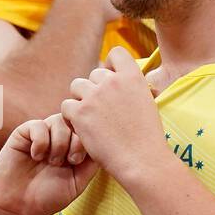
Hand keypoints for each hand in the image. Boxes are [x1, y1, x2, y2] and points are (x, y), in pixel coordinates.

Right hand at [0, 113, 99, 214]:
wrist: (18, 207)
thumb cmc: (47, 198)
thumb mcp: (78, 182)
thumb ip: (91, 163)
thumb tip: (102, 143)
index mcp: (72, 148)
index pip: (87, 130)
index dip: (87, 140)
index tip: (78, 161)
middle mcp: (58, 138)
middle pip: (75, 121)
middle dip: (75, 141)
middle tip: (68, 161)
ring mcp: (41, 135)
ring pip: (58, 120)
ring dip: (59, 143)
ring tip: (52, 162)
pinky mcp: (23, 134)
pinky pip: (37, 125)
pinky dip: (41, 141)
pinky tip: (36, 156)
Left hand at [61, 46, 166, 186]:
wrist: (142, 160)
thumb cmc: (147, 137)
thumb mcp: (148, 103)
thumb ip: (133, 88)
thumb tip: (124, 80)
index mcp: (132, 76)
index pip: (116, 53)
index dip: (111, 65)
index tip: (112, 82)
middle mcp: (112, 81)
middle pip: (94, 73)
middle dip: (95, 89)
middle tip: (102, 111)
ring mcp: (94, 96)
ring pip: (76, 86)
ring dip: (80, 100)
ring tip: (90, 118)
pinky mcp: (80, 113)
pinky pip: (66, 106)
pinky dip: (71, 117)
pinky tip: (81, 128)